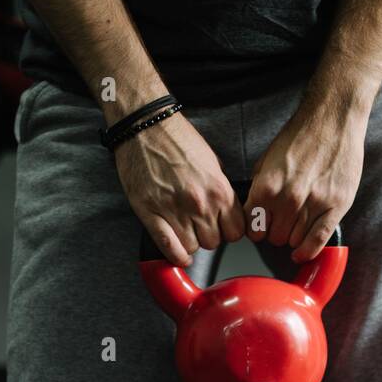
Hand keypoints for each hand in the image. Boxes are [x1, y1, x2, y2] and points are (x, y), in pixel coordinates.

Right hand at [114, 112, 243, 266]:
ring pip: (193, 248)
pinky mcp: (150, 213)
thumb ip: (220, 191)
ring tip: (185, 230)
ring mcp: (174, 210)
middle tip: (200, 226)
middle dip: (208, 236)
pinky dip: (176, 256)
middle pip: (214, 243)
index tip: (221, 227)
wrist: (145, 126)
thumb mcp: (211, 162)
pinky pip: (169, 248)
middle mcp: (200, 204)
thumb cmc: (177, 139)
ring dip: (190, 243)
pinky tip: (179, 254)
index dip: (228, 231)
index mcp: (219, 190)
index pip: (235, 232)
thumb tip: (225, 212)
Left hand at [244, 101, 367, 261]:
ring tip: (297, 224)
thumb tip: (255, 214)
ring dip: (293, 237)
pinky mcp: (335, 206)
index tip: (263, 225)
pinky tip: (302, 253)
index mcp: (266, 188)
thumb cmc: (299, 136)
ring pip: (295, 242)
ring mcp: (313, 204)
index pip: (253, 230)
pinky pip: (318, 241)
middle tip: (282, 222)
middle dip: (275, 233)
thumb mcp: (266, 161)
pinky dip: (308, 252)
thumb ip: (259, 189)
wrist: (331, 119)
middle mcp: (288, 199)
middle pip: (274, 239)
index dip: (257, 229)